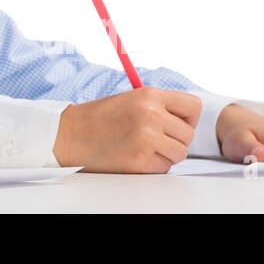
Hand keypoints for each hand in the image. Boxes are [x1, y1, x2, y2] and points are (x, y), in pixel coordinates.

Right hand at [53, 87, 200, 172]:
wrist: (70, 134)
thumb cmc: (99, 118)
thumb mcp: (131, 100)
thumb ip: (159, 107)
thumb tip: (187, 123)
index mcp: (149, 95)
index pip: (193, 107)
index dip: (188, 119)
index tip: (176, 124)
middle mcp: (151, 114)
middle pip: (188, 135)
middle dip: (174, 140)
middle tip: (154, 139)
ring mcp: (146, 138)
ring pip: (179, 153)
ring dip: (165, 154)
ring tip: (143, 148)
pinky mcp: (140, 161)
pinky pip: (164, 168)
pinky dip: (152, 166)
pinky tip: (134, 156)